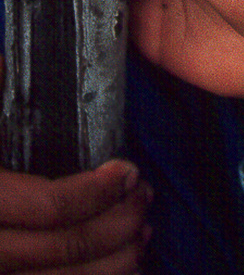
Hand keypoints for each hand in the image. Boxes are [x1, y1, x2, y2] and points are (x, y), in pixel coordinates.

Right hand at [0, 64, 151, 274]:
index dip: (95, 194)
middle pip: (54, 255)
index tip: (127, 172)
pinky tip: (109, 271)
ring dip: (104, 271)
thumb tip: (24, 74)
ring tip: (138, 240)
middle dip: (112, 230)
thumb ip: (0, 92)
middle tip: (143, 201)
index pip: (44, 207)